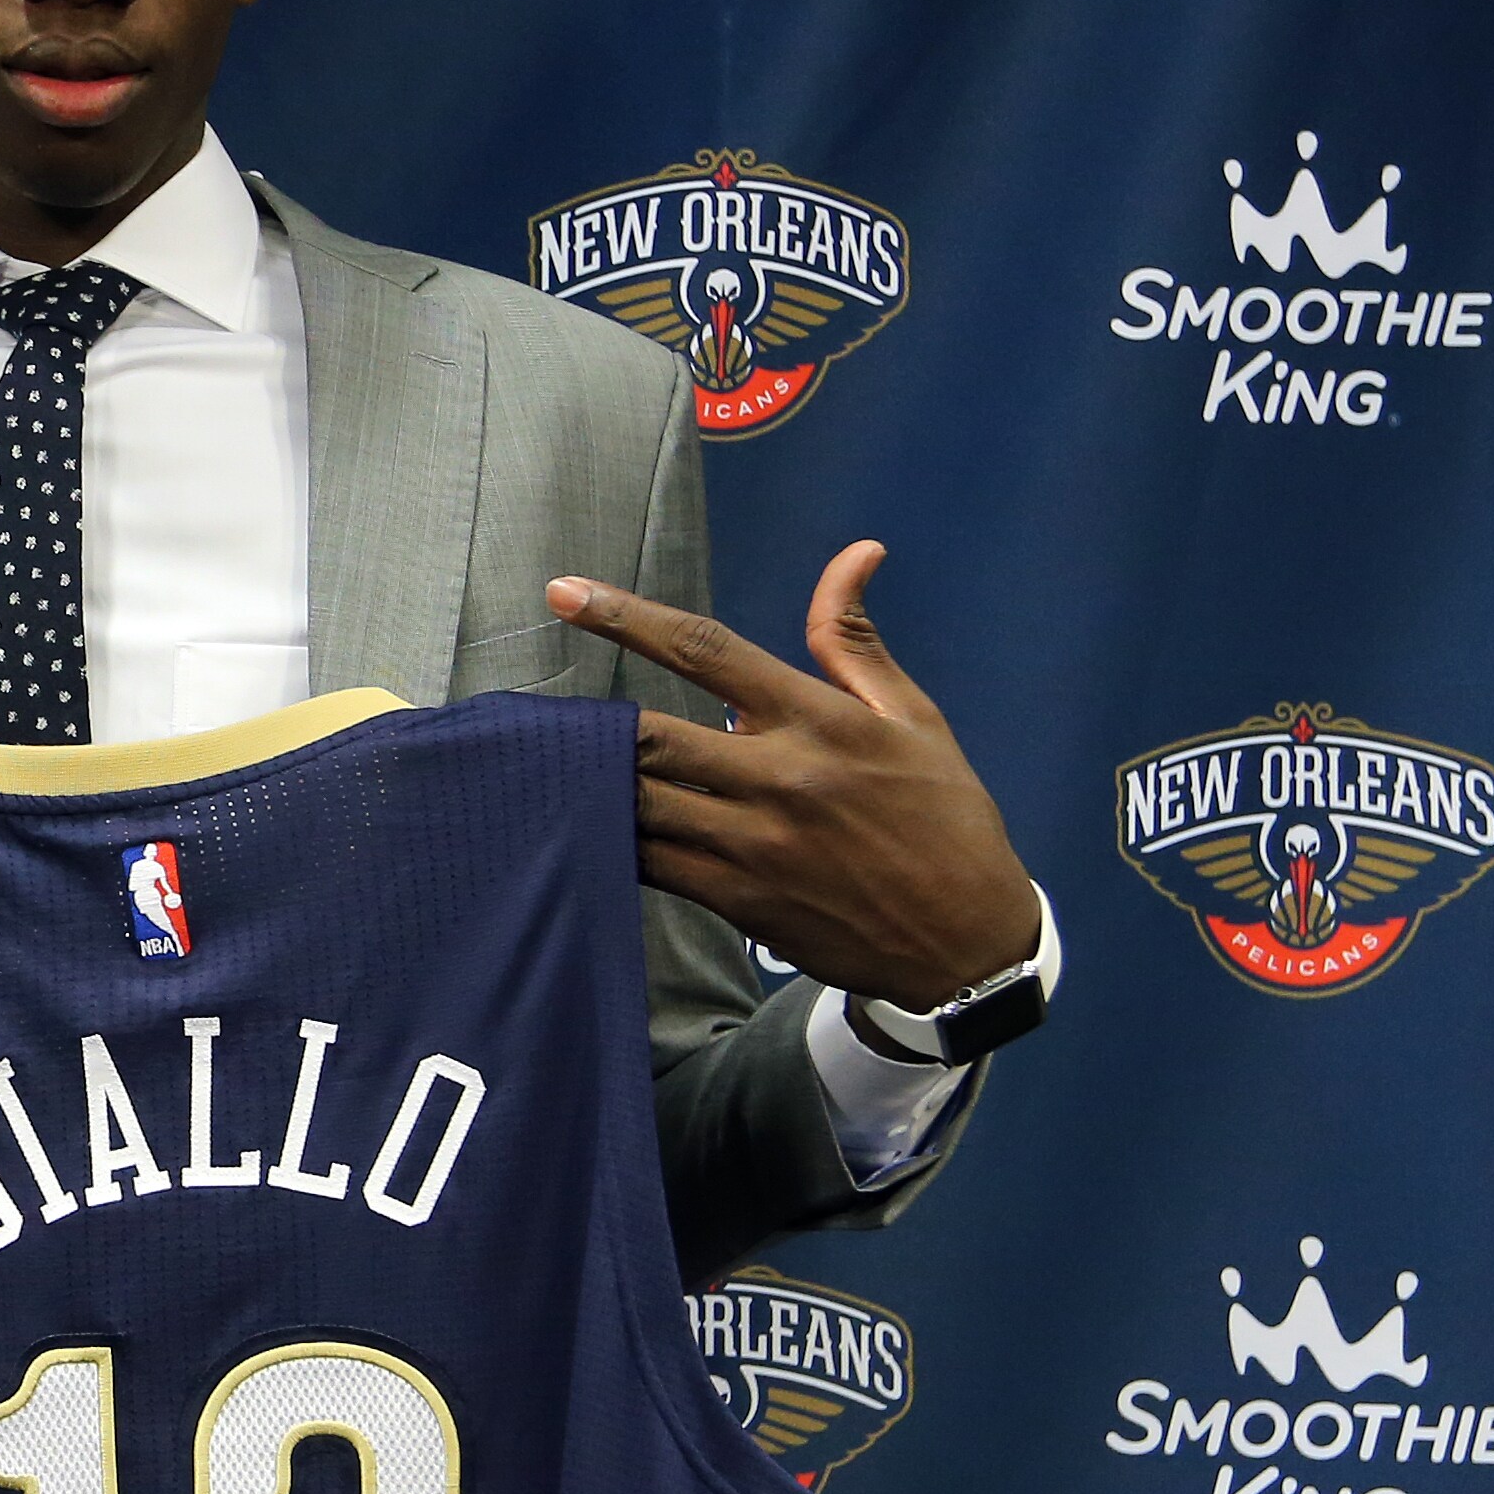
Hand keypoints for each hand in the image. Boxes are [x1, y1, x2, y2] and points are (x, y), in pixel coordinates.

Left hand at [545, 543, 1038, 1011]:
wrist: (967, 942)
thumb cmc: (943, 817)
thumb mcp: (914, 718)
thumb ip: (855, 639)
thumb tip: (857, 551)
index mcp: (819, 718)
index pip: (706, 649)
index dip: (625, 616)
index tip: (564, 592)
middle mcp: (778, 776)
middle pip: (648, 735)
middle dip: (580, 721)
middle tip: (527, 712)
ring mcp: (752, 843)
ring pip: (637, 803)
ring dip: (582, 782)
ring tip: (534, 766)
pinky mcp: (737, 900)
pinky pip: (647, 864)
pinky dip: (605, 839)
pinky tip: (572, 822)